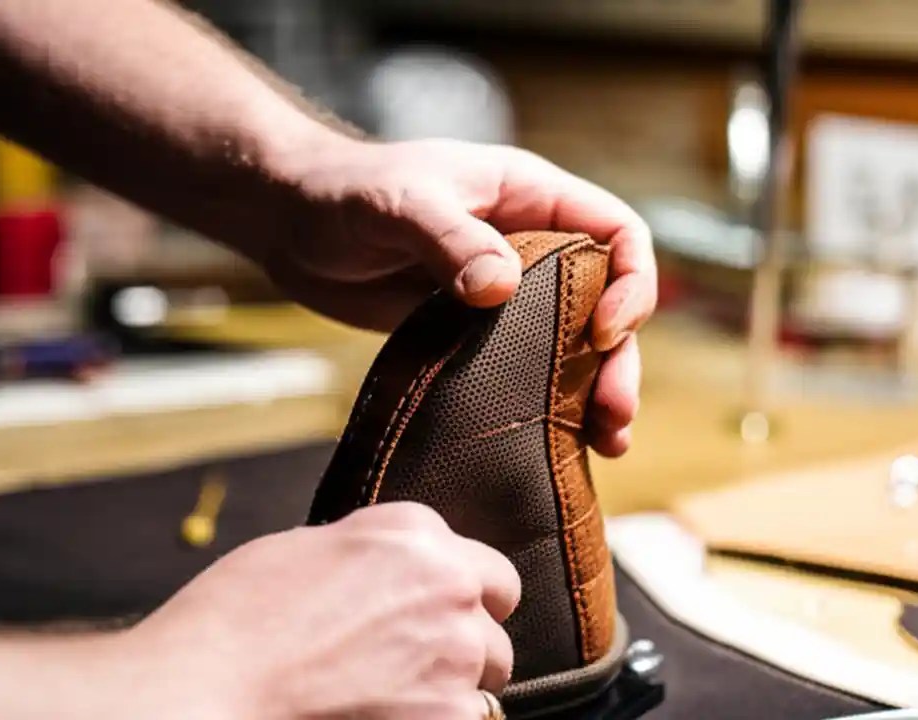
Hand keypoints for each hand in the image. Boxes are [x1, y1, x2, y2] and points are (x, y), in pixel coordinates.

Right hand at [112, 503, 520, 718]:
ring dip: (451, 688)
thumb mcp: (310, 551)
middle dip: (460, 645)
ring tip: (385, 695)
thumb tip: (392, 576)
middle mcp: (448, 585)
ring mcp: (456, 654)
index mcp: (414, 533)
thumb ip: (373, 558)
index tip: (429, 620)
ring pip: (487, 678)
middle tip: (406, 665)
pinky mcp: (452, 714)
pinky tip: (381, 716)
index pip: (485, 571)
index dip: (457, 600)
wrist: (208, 683)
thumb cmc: (238, 617)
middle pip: (492, 625)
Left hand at [265, 137, 655, 456]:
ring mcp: (503, 293)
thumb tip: (501, 288)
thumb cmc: (343, 191)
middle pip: (605, 301)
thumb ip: (450, 240)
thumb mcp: (398, 204)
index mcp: (529, 198)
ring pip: (572, 343)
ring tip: (605, 442)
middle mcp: (528, 246)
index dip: (628, 283)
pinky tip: (557, 444)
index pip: (616, 232)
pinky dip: (546, 404)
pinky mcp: (472, 333)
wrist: (289, 222)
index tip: (602, 333)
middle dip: (619, 357)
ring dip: (592, 391)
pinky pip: (524, 368)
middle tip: (613, 413)